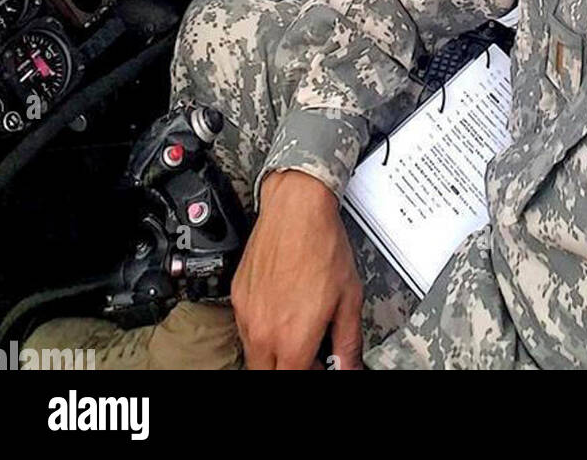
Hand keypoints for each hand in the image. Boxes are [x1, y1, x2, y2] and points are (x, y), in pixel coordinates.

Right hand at [231, 169, 363, 369]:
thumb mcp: (349, 298)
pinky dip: (262, 326)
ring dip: (273, 350)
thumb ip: (347, 342)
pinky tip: (282, 305)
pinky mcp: (238, 295)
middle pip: (266, 373)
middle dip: (287, 367)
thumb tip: (348, 366)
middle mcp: (263, 332)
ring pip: (253, 353)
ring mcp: (246, 314)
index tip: (321, 363)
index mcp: (292, 339)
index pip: (293, 379)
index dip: (311, 373)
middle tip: (307, 350)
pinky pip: (245, 326)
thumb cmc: (323, 245)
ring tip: (296, 326)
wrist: (297, 208)